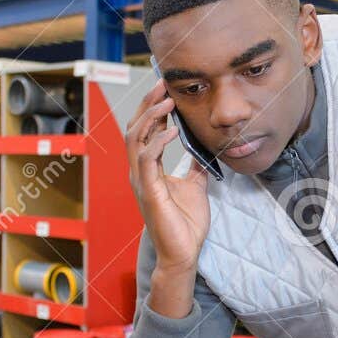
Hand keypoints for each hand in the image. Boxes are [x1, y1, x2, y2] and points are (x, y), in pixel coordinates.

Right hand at [126, 80, 209, 274]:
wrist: (184, 253)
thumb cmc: (185, 223)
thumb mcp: (195, 185)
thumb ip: (195, 164)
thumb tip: (202, 146)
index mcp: (148, 169)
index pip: (145, 131)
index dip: (154, 108)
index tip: (167, 88)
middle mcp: (139, 172)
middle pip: (135, 128)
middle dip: (147, 104)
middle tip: (163, 84)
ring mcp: (141, 182)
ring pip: (135, 139)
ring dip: (151, 117)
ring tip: (168, 102)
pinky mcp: (149, 192)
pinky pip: (147, 160)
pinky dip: (159, 142)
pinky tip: (175, 130)